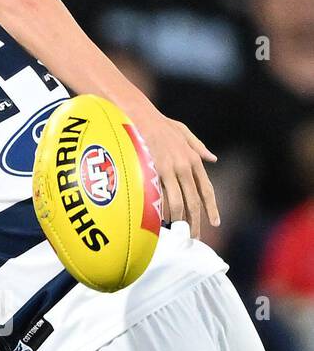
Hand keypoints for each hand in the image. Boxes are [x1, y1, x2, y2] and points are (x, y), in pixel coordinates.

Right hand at [128, 107, 218, 236]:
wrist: (136, 113)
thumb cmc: (156, 121)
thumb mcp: (182, 130)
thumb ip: (198, 146)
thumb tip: (213, 158)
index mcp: (193, 159)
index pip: (206, 189)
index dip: (212, 208)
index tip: (214, 223)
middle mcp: (185, 166)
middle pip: (194, 201)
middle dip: (195, 221)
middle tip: (194, 237)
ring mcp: (169, 168)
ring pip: (178, 202)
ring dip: (179, 220)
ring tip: (177, 233)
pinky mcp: (153, 169)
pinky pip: (160, 195)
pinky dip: (162, 210)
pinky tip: (161, 220)